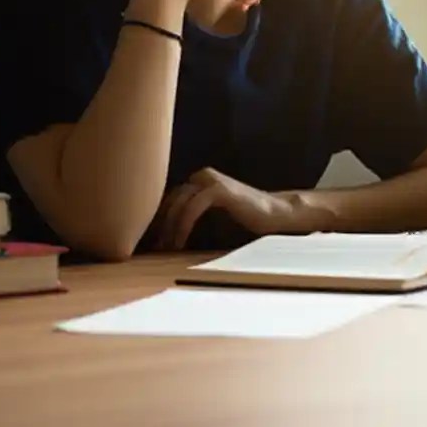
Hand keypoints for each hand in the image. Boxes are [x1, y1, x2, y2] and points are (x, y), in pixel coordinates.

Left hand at [153, 168, 299, 250]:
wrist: (275, 216)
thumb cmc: (243, 222)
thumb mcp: (210, 222)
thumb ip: (188, 222)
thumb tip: (160, 238)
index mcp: (197, 182)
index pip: (168, 200)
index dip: (157, 221)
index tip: (151, 243)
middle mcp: (201, 176)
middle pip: (169, 201)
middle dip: (159, 226)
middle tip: (153, 249)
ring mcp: (209, 180)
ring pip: (177, 204)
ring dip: (168, 229)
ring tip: (165, 249)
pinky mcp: (218, 190)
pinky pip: (192, 208)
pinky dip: (182, 227)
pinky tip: (179, 243)